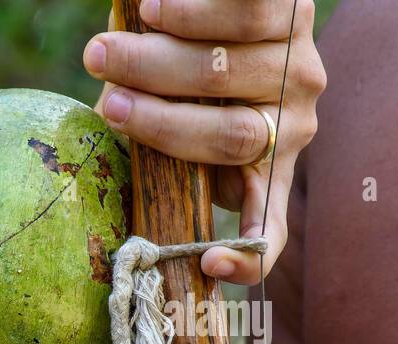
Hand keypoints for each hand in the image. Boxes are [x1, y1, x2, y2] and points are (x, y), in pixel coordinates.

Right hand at [84, 0, 325, 282]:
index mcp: (266, 170)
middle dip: (158, 121)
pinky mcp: (291, 9)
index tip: (208, 264)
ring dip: (155, 62)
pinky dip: (189, 14)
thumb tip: (99, 170)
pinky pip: (244, 13)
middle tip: (108, 106)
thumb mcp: (166, 138)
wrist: (209, 16)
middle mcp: (293, 122)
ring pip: (226, 72)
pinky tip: (151, 12)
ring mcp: (298, 65)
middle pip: (230, 135)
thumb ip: (149, 156)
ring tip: (104, 54)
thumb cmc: (174, 90)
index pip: (270, 229)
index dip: (248, 259)